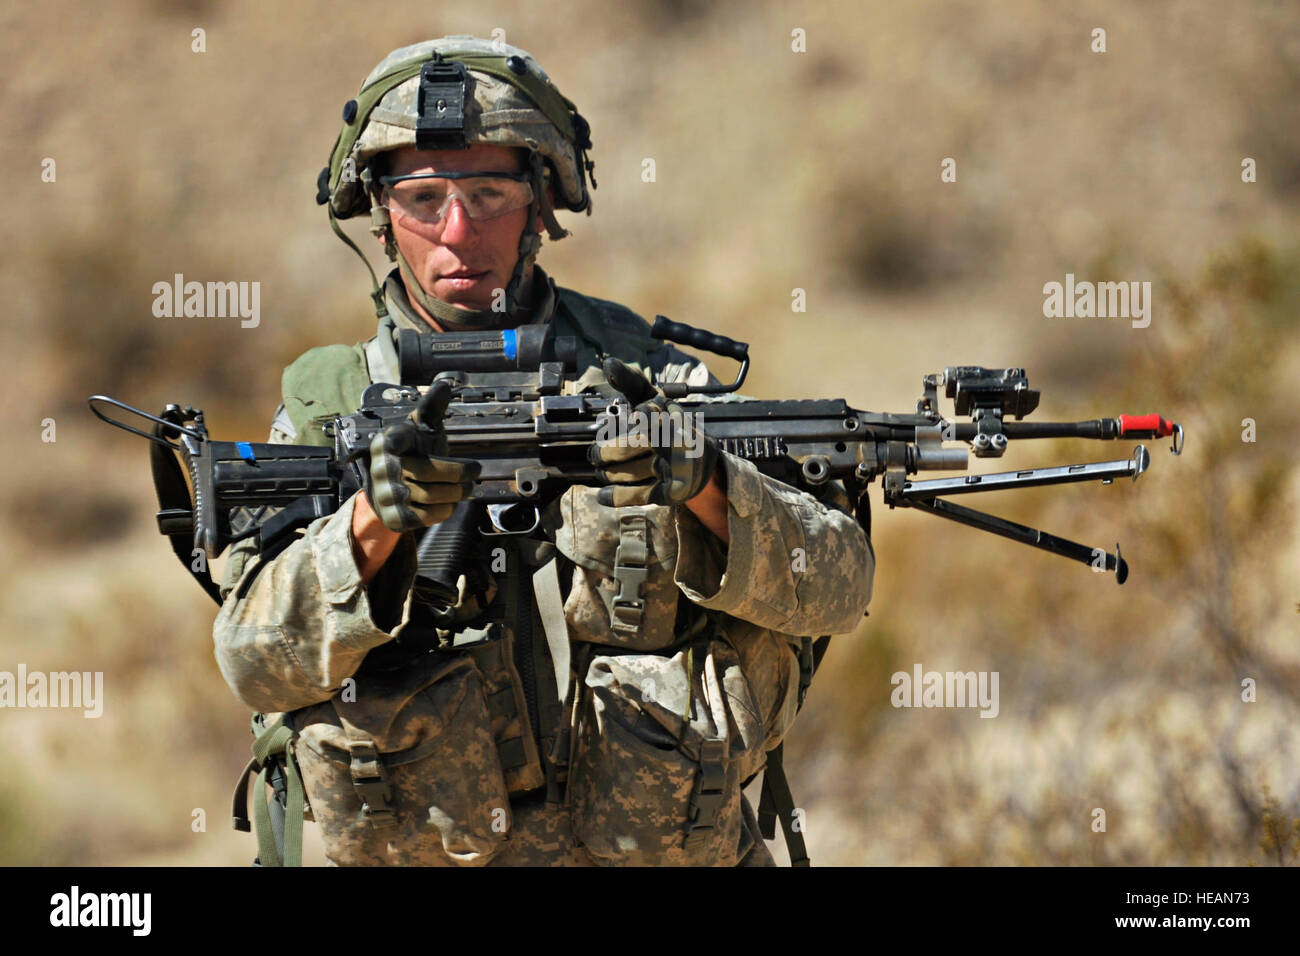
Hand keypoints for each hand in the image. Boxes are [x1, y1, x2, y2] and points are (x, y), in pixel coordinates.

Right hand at [367, 380, 480, 532]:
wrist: (387, 490)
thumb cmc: (410, 452)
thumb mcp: (418, 429)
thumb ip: (431, 408)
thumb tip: (445, 384)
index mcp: (387, 442)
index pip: (392, 440)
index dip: (395, 440)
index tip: (396, 440)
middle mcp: (382, 469)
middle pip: (428, 472)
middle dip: (459, 474)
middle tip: (475, 473)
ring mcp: (387, 495)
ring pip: (431, 496)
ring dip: (457, 493)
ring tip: (468, 488)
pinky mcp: (395, 517)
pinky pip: (428, 515)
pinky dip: (446, 509)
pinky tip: (451, 501)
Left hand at [589, 357, 719, 507]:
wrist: (702, 460)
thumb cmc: (668, 422)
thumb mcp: (653, 398)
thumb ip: (630, 381)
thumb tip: (608, 363)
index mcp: (670, 415)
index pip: (657, 412)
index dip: (648, 414)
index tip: (639, 414)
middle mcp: (676, 440)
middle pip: (634, 445)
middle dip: (606, 452)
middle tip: (593, 454)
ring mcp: (674, 467)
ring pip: (631, 471)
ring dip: (608, 472)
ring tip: (599, 471)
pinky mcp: (672, 490)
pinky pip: (640, 494)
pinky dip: (617, 496)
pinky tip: (602, 495)